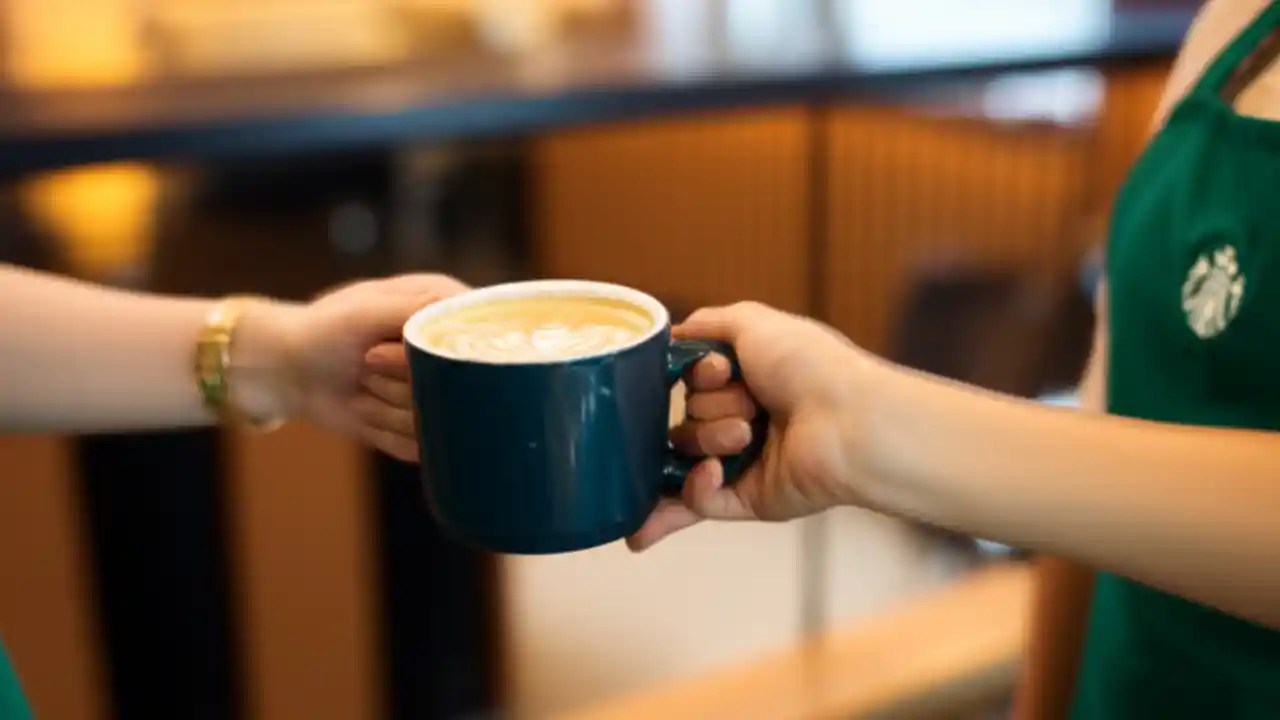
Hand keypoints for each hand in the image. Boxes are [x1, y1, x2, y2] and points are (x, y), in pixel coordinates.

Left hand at [233, 273, 468, 460]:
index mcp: (447, 309)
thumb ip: (420, 310)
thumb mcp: (368, 308)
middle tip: (367, 362)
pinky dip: (385, 430)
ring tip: (361, 385)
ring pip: (440, 418)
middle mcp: (450, 351)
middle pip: (461, 386)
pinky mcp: (423, 426)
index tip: (402, 350)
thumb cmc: (323, 328)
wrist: (286, 370)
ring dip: (388, 406)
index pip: (485, 338)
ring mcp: (438, 390)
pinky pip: (424, 445)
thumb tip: (467, 316)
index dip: (450, 352)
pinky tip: (363, 409)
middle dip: (404, 381)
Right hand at [631, 301, 874, 550]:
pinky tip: (713, 470)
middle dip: (709, 406)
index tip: (720, 370)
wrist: (847, 420)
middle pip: (687, 416)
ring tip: (749, 434)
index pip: (694, 382)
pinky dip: (698, 486)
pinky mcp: (750, 499)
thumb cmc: (808, 366)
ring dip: (712, 438)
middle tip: (750, 403)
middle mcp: (746, 418)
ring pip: (688, 454)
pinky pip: (699, 500)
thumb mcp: (753, 322)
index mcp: (750, 380)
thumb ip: (708, 323)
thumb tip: (672, 333)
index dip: (697, 375)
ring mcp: (746, 462)